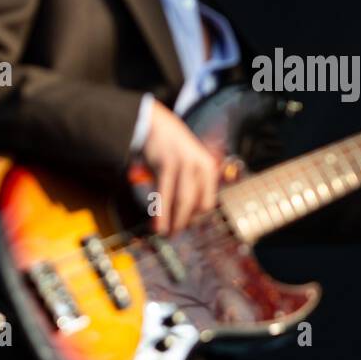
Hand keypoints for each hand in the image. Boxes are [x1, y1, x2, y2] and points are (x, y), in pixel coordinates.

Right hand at [141, 103, 219, 233]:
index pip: (207, 202)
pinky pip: (164, 193)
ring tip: (167, 234)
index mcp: (208, 168)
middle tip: (175, 235)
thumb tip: (186, 215)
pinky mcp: (167, 164)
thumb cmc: (170, 147)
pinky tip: (158, 224)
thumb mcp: (188, 162)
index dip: (197, 219)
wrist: (153, 124)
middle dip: (185, 222)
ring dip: (174, 221)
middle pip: (196, 203)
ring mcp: (184, 164)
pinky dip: (161, 212)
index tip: (187, 229)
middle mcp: (200, 166)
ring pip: (182, 200)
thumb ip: (190, 184)